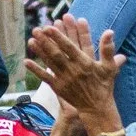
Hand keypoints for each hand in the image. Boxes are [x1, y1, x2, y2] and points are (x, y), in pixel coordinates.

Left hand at [24, 17, 125, 135]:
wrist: (96, 108)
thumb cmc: (104, 85)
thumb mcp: (109, 67)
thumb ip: (107, 49)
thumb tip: (109, 31)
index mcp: (84, 63)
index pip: (69, 48)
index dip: (59, 37)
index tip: (50, 27)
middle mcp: (72, 70)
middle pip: (56, 54)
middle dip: (45, 41)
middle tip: (36, 30)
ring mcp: (64, 79)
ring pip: (49, 63)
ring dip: (39, 52)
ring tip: (31, 40)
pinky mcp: (58, 87)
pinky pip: (45, 78)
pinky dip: (35, 70)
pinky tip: (26, 62)